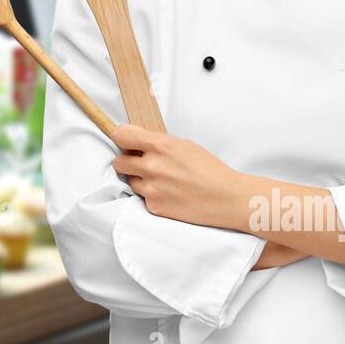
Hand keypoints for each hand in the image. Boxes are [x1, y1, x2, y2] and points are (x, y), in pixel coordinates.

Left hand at [109, 123, 244, 228]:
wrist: (225, 198)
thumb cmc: (209, 169)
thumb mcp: (184, 145)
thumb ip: (158, 143)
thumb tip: (137, 143)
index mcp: (160, 145)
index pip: (121, 135)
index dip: (121, 137)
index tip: (124, 140)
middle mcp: (152, 166)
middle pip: (119, 161)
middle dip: (127, 161)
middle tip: (140, 163)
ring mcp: (151, 188)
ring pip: (130, 181)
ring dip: (140, 179)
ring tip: (162, 181)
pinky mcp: (154, 207)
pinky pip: (143, 198)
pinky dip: (152, 195)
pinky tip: (169, 194)